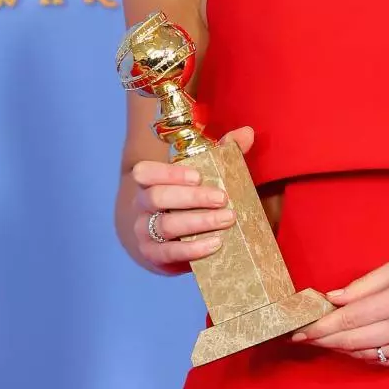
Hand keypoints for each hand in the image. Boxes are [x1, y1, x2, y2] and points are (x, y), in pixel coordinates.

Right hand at [130, 126, 253, 270]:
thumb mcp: (199, 176)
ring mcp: (143, 232)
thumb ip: (221, 153)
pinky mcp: (153, 256)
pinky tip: (215, 243)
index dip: (169, 173)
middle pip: (158, 197)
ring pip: (165, 226)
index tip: (198, 176)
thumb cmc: (185, 201)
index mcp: (149, 182)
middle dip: (192, 198)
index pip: (145, 172)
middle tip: (222, 198)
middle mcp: (141, 206)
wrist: (160, 240)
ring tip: (226, 219)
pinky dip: (193, 249)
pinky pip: (170, 253)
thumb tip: (246, 132)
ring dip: (198, 222)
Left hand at [291, 257, 388, 366]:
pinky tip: (350, 344)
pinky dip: (361, 353)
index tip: (301, 327)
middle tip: (302, 337)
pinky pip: (380, 360)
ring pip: (363, 354)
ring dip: (339, 348)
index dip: (322, 325)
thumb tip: (335, 297)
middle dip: (322, 339)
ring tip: (322, 339)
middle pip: (351, 341)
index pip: (349, 318)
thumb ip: (366, 283)